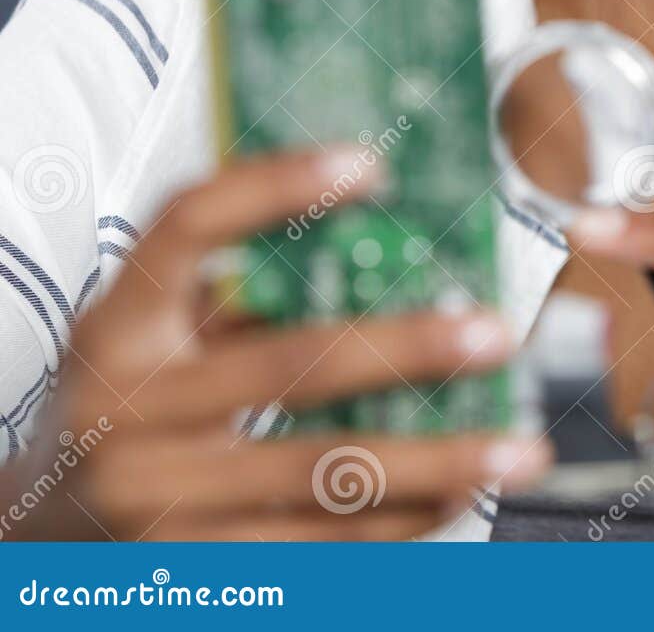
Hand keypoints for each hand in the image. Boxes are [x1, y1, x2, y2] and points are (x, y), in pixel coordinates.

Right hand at [5, 149, 549, 540]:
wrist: (41, 544)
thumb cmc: (132, 411)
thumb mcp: (154, 339)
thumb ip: (242, 295)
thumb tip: (395, 245)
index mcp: (117, 326)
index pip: (187, 228)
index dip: (273, 187)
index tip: (369, 163)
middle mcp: (126, 410)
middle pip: (286, 365)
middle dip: (407, 348)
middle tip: (498, 333)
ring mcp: (156, 503)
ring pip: (322, 476)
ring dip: (438, 461)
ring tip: (521, 447)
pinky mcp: (196, 575)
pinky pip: (322, 550)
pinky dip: (403, 522)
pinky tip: (465, 497)